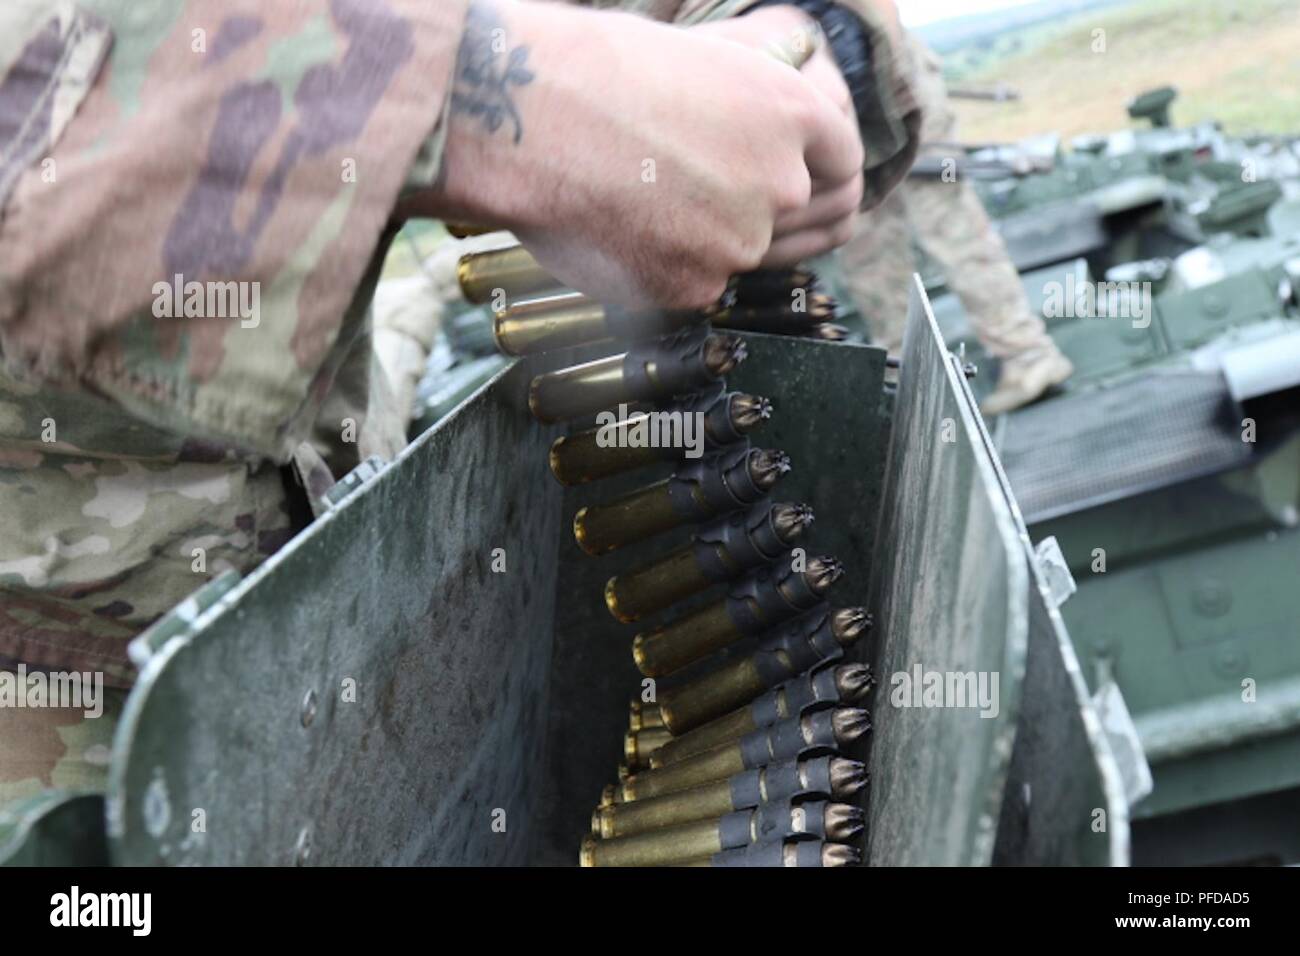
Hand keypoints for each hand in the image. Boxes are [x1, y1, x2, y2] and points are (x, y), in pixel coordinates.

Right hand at [407, 0, 863, 308]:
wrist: (528, 117)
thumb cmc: (596, 71)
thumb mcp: (702, 61)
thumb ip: (756, 108)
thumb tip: (776, 129)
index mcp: (793, 111)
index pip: (843, 163)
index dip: (818, 173)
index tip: (794, 181)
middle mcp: (781, 181)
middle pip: (804, 217)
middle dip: (770, 212)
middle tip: (716, 202)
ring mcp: (741, 242)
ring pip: (743, 254)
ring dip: (709, 239)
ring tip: (647, 203)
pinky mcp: (695, 286)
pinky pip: (696, 285)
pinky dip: (664, 268)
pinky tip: (621, 230)